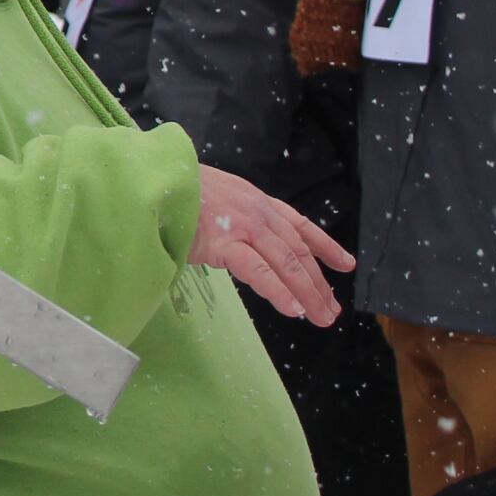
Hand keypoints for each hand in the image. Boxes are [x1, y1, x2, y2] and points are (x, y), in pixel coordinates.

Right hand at [186, 166, 355, 324]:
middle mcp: (257, 211)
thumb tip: (237, 240)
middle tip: (331, 310)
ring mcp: (243, 226)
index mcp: (255, 200)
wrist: (150, 178)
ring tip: (321, 317)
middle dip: (319, 282)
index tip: (345, 264)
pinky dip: (278, 291)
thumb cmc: (172, 189)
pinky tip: (292, 309)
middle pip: (298, 251)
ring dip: (308, 293)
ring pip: (287, 263)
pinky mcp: (224, 242)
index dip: (326, 246)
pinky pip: (259, 271)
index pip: (299, 225)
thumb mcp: (212, 196)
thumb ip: (230, 216)